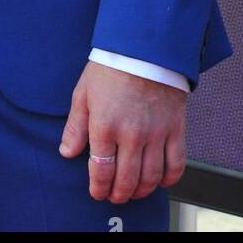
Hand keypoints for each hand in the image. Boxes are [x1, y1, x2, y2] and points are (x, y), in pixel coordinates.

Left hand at [59, 62, 186, 202]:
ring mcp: (156, 133)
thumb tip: (67, 152)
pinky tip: (161, 180)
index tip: (97, 192)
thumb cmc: (113, 66)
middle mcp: (131, 134)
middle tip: (114, 196)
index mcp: (105, 125)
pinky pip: (176, 164)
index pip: (101, 171)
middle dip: (118, 194)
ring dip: (141, 190)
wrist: (145, 46)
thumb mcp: (84, 92)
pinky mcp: (175, 128)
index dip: (98, 187)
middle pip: (126, 180)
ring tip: (134, 191)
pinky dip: (169, 179)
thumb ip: (75, 126)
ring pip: (151, 177)